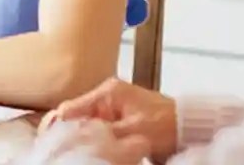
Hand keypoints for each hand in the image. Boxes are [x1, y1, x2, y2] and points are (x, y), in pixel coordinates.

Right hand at [43, 78, 177, 162]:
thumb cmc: (166, 126)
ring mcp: (111, 107)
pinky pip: (97, 130)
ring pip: (85, 125)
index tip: (52, 144)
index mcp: (107, 92)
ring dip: (83, 138)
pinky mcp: (117, 119)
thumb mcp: (133, 131)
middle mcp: (105, 96)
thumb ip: (102, 133)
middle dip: (70, 134)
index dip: (58, 126)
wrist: (191, 127)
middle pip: (74, 117)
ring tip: (79, 151)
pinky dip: (94, 140)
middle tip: (65, 151)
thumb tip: (74, 137)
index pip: (69, 108)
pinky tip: (93, 150)